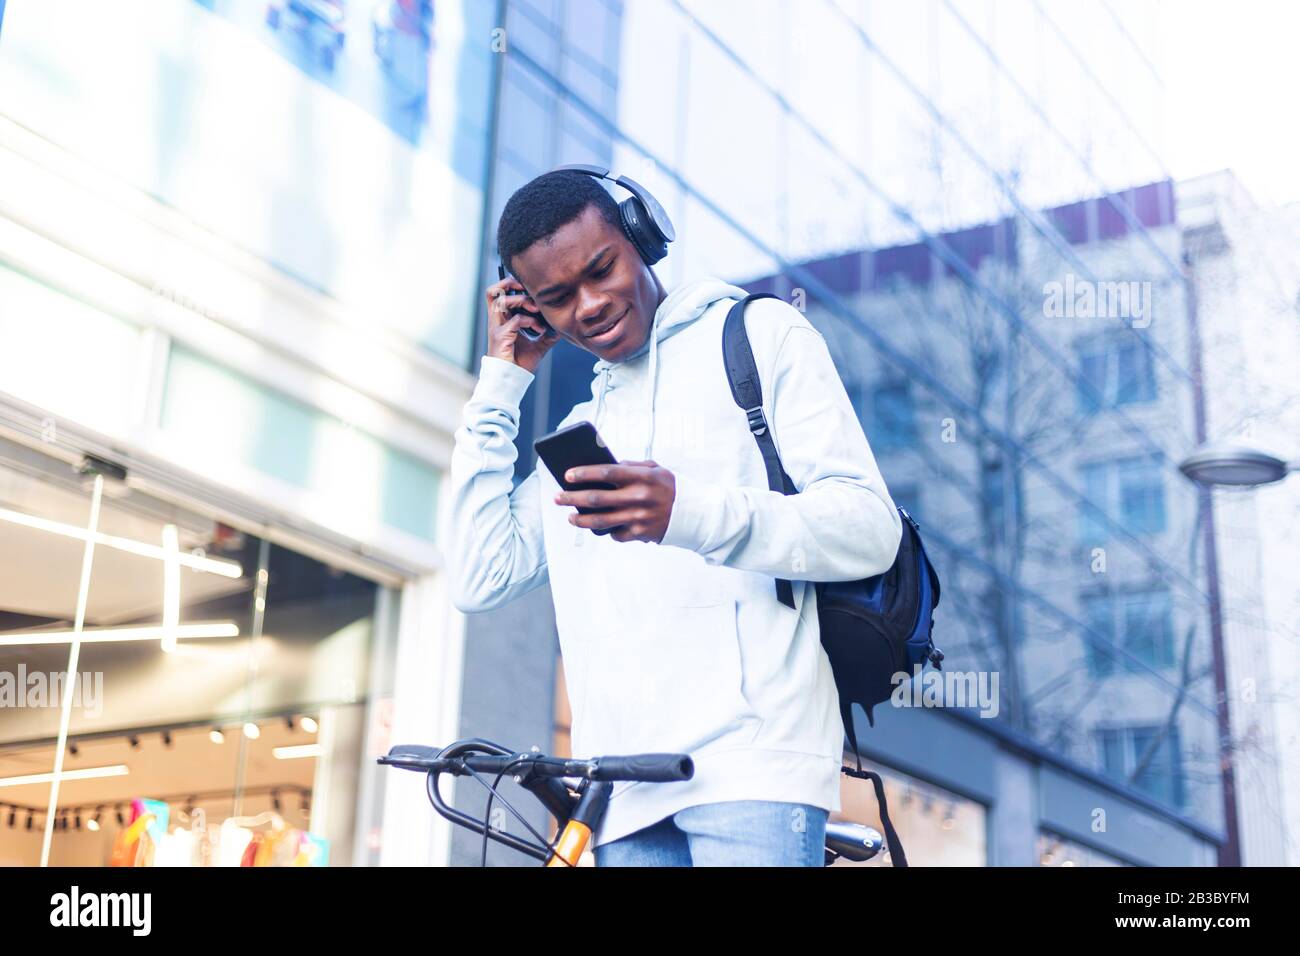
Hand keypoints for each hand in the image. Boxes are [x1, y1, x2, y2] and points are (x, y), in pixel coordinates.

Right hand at [485, 275, 557, 372]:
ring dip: (522, 302)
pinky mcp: (500, 337)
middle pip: (493, 292)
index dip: (511, 285)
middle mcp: (497, 321)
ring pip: (502, 301)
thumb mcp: (539, 345)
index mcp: (502, 320)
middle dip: (511, 284)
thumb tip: (560, 324)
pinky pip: (515, 320)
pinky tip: (539, 329)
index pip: (499, 294)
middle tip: (528, 290)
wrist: (511, 381)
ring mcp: (497, 328)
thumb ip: (547, 333)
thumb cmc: (520, 364)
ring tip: (536, 310)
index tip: (530, 290)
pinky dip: (529, 321)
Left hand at [554, 461, 676, 543]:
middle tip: (557, 497)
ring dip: (580, 519)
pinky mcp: (640, 534)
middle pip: (596, 498)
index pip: (607, 471)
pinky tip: (601, 527)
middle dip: (572, 497)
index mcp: (642, 477)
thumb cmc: (670, 488)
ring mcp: (638, 518)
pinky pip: (615, 534)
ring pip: (600, 520)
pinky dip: (607, 530)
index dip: (584, 473)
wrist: (693, 514)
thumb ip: (632, 466)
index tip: (567, 475)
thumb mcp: (656, 469)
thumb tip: (606, 466)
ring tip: (570, 517)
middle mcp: (639, 497)